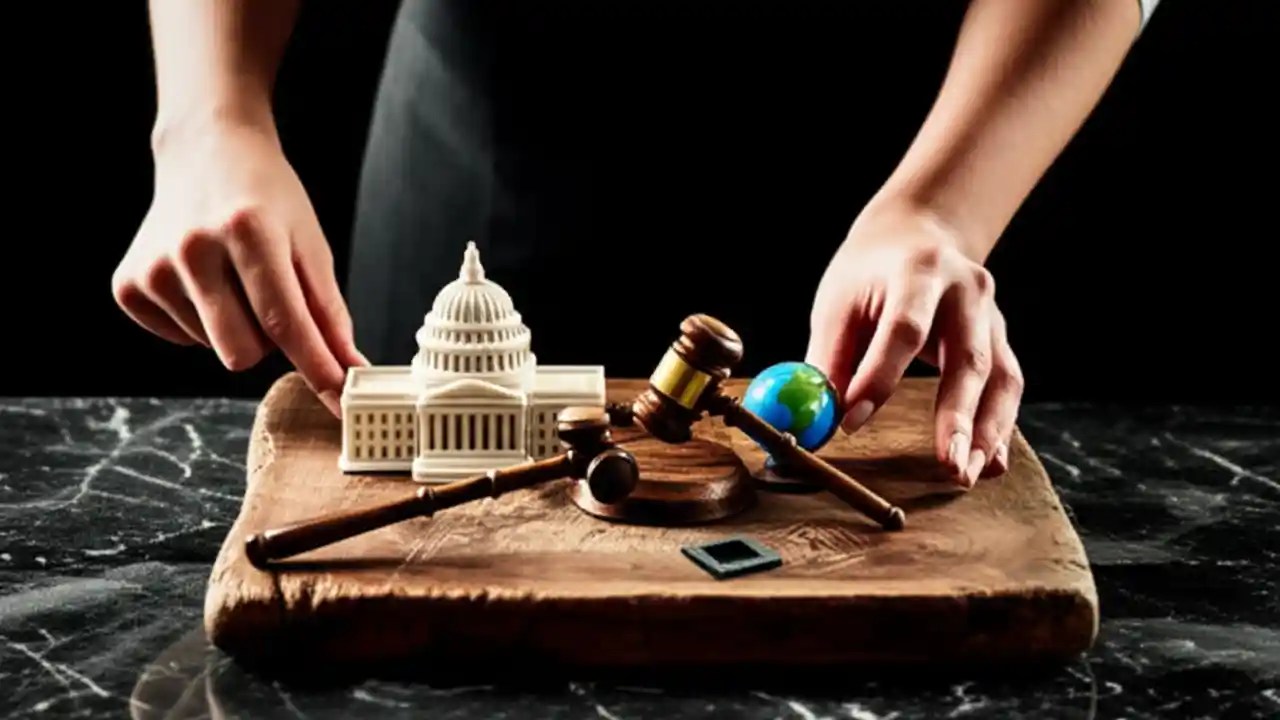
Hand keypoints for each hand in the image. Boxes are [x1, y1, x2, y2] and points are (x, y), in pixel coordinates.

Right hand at [111, 119, 364, 415]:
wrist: (206, 152)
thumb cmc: (266, 198)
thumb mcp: (310, 244)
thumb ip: (329, 312)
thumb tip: (349, 369)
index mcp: (247, 230)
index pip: (286, 322)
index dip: (317, 368)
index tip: (340, 401)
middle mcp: (192, 247)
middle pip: (242, 353)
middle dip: (267, 341)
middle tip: (269, 296)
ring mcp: (154, 267)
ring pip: (215, 349)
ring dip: (234, 325)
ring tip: (232, 275)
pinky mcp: (128, 284)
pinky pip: (182, 340)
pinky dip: (201, 322)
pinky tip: (202, 280)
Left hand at [804, 202, 1023, 486]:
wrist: (919, 235)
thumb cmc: (870, 274)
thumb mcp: (839, 304)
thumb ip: (827, 362)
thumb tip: (815, 423)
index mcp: (918, 271)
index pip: (903, 329)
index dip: (878, 377)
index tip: (852, 421)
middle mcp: (966, 290)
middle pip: (967, 357)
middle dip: (957, 416)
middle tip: (947, 465)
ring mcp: (992, 315)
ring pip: (1000, 377)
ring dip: (986, 431)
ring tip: (966, 474)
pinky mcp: (1002, 339)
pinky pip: (1008, 386)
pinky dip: (999, 427)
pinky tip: (987, 462)